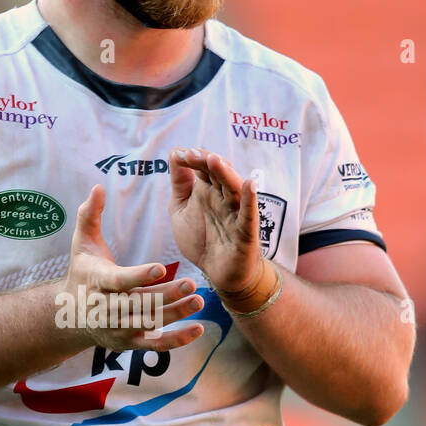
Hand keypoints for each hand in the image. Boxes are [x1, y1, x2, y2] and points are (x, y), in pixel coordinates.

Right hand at [63, 184, 204, 350]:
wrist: (68, 316)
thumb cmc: (82, 273)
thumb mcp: (81, 244)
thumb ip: (90, 215)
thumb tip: (98, 186)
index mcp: (96, 282)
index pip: (119, 281)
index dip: (140, 276)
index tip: (162, 268)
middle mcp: (106, 309)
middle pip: (139, 303)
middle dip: (167, 295)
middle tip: (193, 283)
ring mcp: (118, 328)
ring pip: (149, 323)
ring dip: (176, 314)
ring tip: (199, 300)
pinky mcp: (129, 343)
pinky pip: (155, 345)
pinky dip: (177, 341)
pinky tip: (198, 329)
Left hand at [168, 148, 263, 293]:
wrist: (217, 273)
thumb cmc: (201, 239)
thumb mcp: (180, 209)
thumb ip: (179, 183)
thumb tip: (175, 153)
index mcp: (208, 190)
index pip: (203, 167)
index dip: (193, 158)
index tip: (179, 155)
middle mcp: (223, 198)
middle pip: (218, 173)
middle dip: (206, 161)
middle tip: (192, 154)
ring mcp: (235, 213)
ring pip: (233, 188)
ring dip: (225, 173)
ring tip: (214, 160)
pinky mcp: (245, 232)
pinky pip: (249, 214)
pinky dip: (250, 200)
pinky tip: (250, 184)